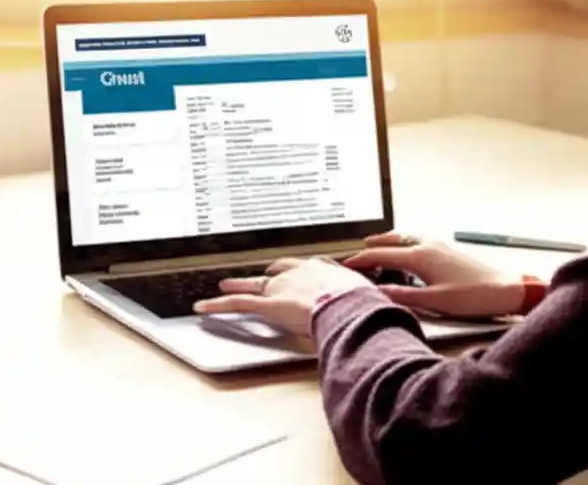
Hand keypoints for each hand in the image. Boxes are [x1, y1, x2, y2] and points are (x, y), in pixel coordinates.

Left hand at [193, 257, 374, 335]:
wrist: (350, 305)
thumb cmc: (364, 304)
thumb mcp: (370, 299)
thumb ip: (369, 305)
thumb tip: (385, 319)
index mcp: (323, 269)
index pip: (306, 267)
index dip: (296, 271)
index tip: (295, 272)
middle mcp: (298, 273)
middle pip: (277, 272)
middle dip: (267, 275)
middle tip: (259, 276)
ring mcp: (281, 287)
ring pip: (253, 286)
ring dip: (238, 286)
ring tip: (223, 286)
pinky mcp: (266, 304)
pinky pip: (236, 304)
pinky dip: (217, 306)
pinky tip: (202, 307)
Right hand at [344, 233, 528, 317]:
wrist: (504, 289)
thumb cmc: (472, 297)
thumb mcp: (434, 301)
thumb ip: (403, 296)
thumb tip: (377, 293)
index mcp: (420, 257)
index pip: (382, 256)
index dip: (362, 261)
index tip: (347, 265)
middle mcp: (427, 245)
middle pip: (391, 241)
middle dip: (372, 247)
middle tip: (356, 254)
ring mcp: (438, 244)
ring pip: (405, 236)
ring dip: (388, 240)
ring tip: (376, 244)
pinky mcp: (447, 248)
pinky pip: (417, 238)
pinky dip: (403, 240)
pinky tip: (407, 248)